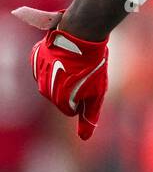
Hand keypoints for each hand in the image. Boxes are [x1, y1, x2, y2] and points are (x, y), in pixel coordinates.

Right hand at [13, 6, 108, 140]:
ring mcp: (37, 73)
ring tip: (74, 63)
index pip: (71, 110)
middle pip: (60, 97)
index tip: (89, 83)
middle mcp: (44, 90)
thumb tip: (84, 138)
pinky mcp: (35, 59)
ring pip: (51, 83)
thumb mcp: (97, 93)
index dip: (83, 98)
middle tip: (83, 72)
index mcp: (60, 101)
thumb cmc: (93, 65)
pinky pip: (45, 67)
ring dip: (62, 76)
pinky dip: (54, 63)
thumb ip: (89, 117)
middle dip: (72, 88)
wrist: (80, 33)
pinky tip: (63, 55)